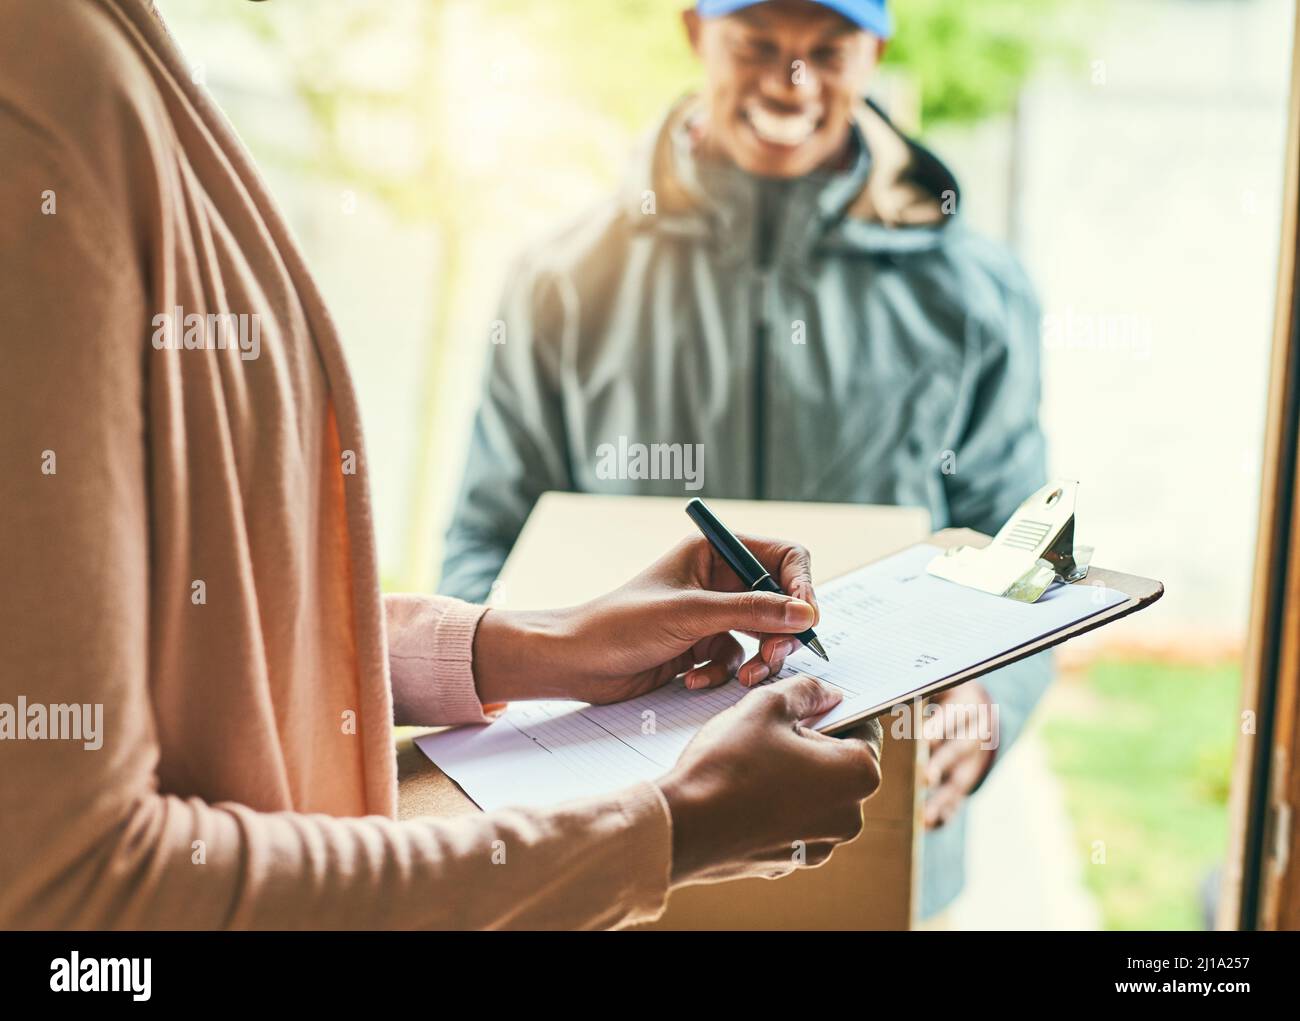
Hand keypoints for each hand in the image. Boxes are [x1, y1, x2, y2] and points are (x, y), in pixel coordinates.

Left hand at [473, 534, 821, 704]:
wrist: (576, 662)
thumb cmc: (619, 624)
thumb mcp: (690, 614)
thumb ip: (751, 611)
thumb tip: (805, 613)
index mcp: (714, 552)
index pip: (782, 558)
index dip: (801, 585)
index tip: (807, 616)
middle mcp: (718, 580)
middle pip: (779, 602)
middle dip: (780, 632)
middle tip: (774, 656)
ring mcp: (712, 615)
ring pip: (763, 636)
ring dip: (758, 659)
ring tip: (744, 677)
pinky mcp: (703, 647)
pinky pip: (737, 660)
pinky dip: (723, 673)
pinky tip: (693, 679)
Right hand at [655, 675, 881, 883]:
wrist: (682, 827)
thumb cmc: (728, 764)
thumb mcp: (766, 706)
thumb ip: (805, 692)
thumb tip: (826, 694)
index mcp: (857, 775)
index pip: (865, 729)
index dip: (835, 711)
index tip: (810, 705)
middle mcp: (849, 817)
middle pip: (838, 765)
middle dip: (810, 746)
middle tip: (770, 732)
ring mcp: (819, 846)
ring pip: (813, 795)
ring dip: (791, 776)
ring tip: (749, 762)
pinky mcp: (789, 862)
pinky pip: (790, 822)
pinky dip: (773, 806)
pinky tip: (741, 793)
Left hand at [922, 680, 999, 828]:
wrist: (975, 705)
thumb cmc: (939, 692)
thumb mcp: (935, 684)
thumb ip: (914, 689)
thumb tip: (880, 693)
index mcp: (965, 703)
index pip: (955, 714)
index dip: (939, 727)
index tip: (923, 739)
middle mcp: (974, 732)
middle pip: (958, 749)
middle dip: (940, 764)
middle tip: (924, 778)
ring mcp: (973, 759)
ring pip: (960, 779)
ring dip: (943, 798)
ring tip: (926, 816)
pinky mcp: (968, 777)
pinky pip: (959, 797)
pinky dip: (946, 811)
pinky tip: (930, 823)